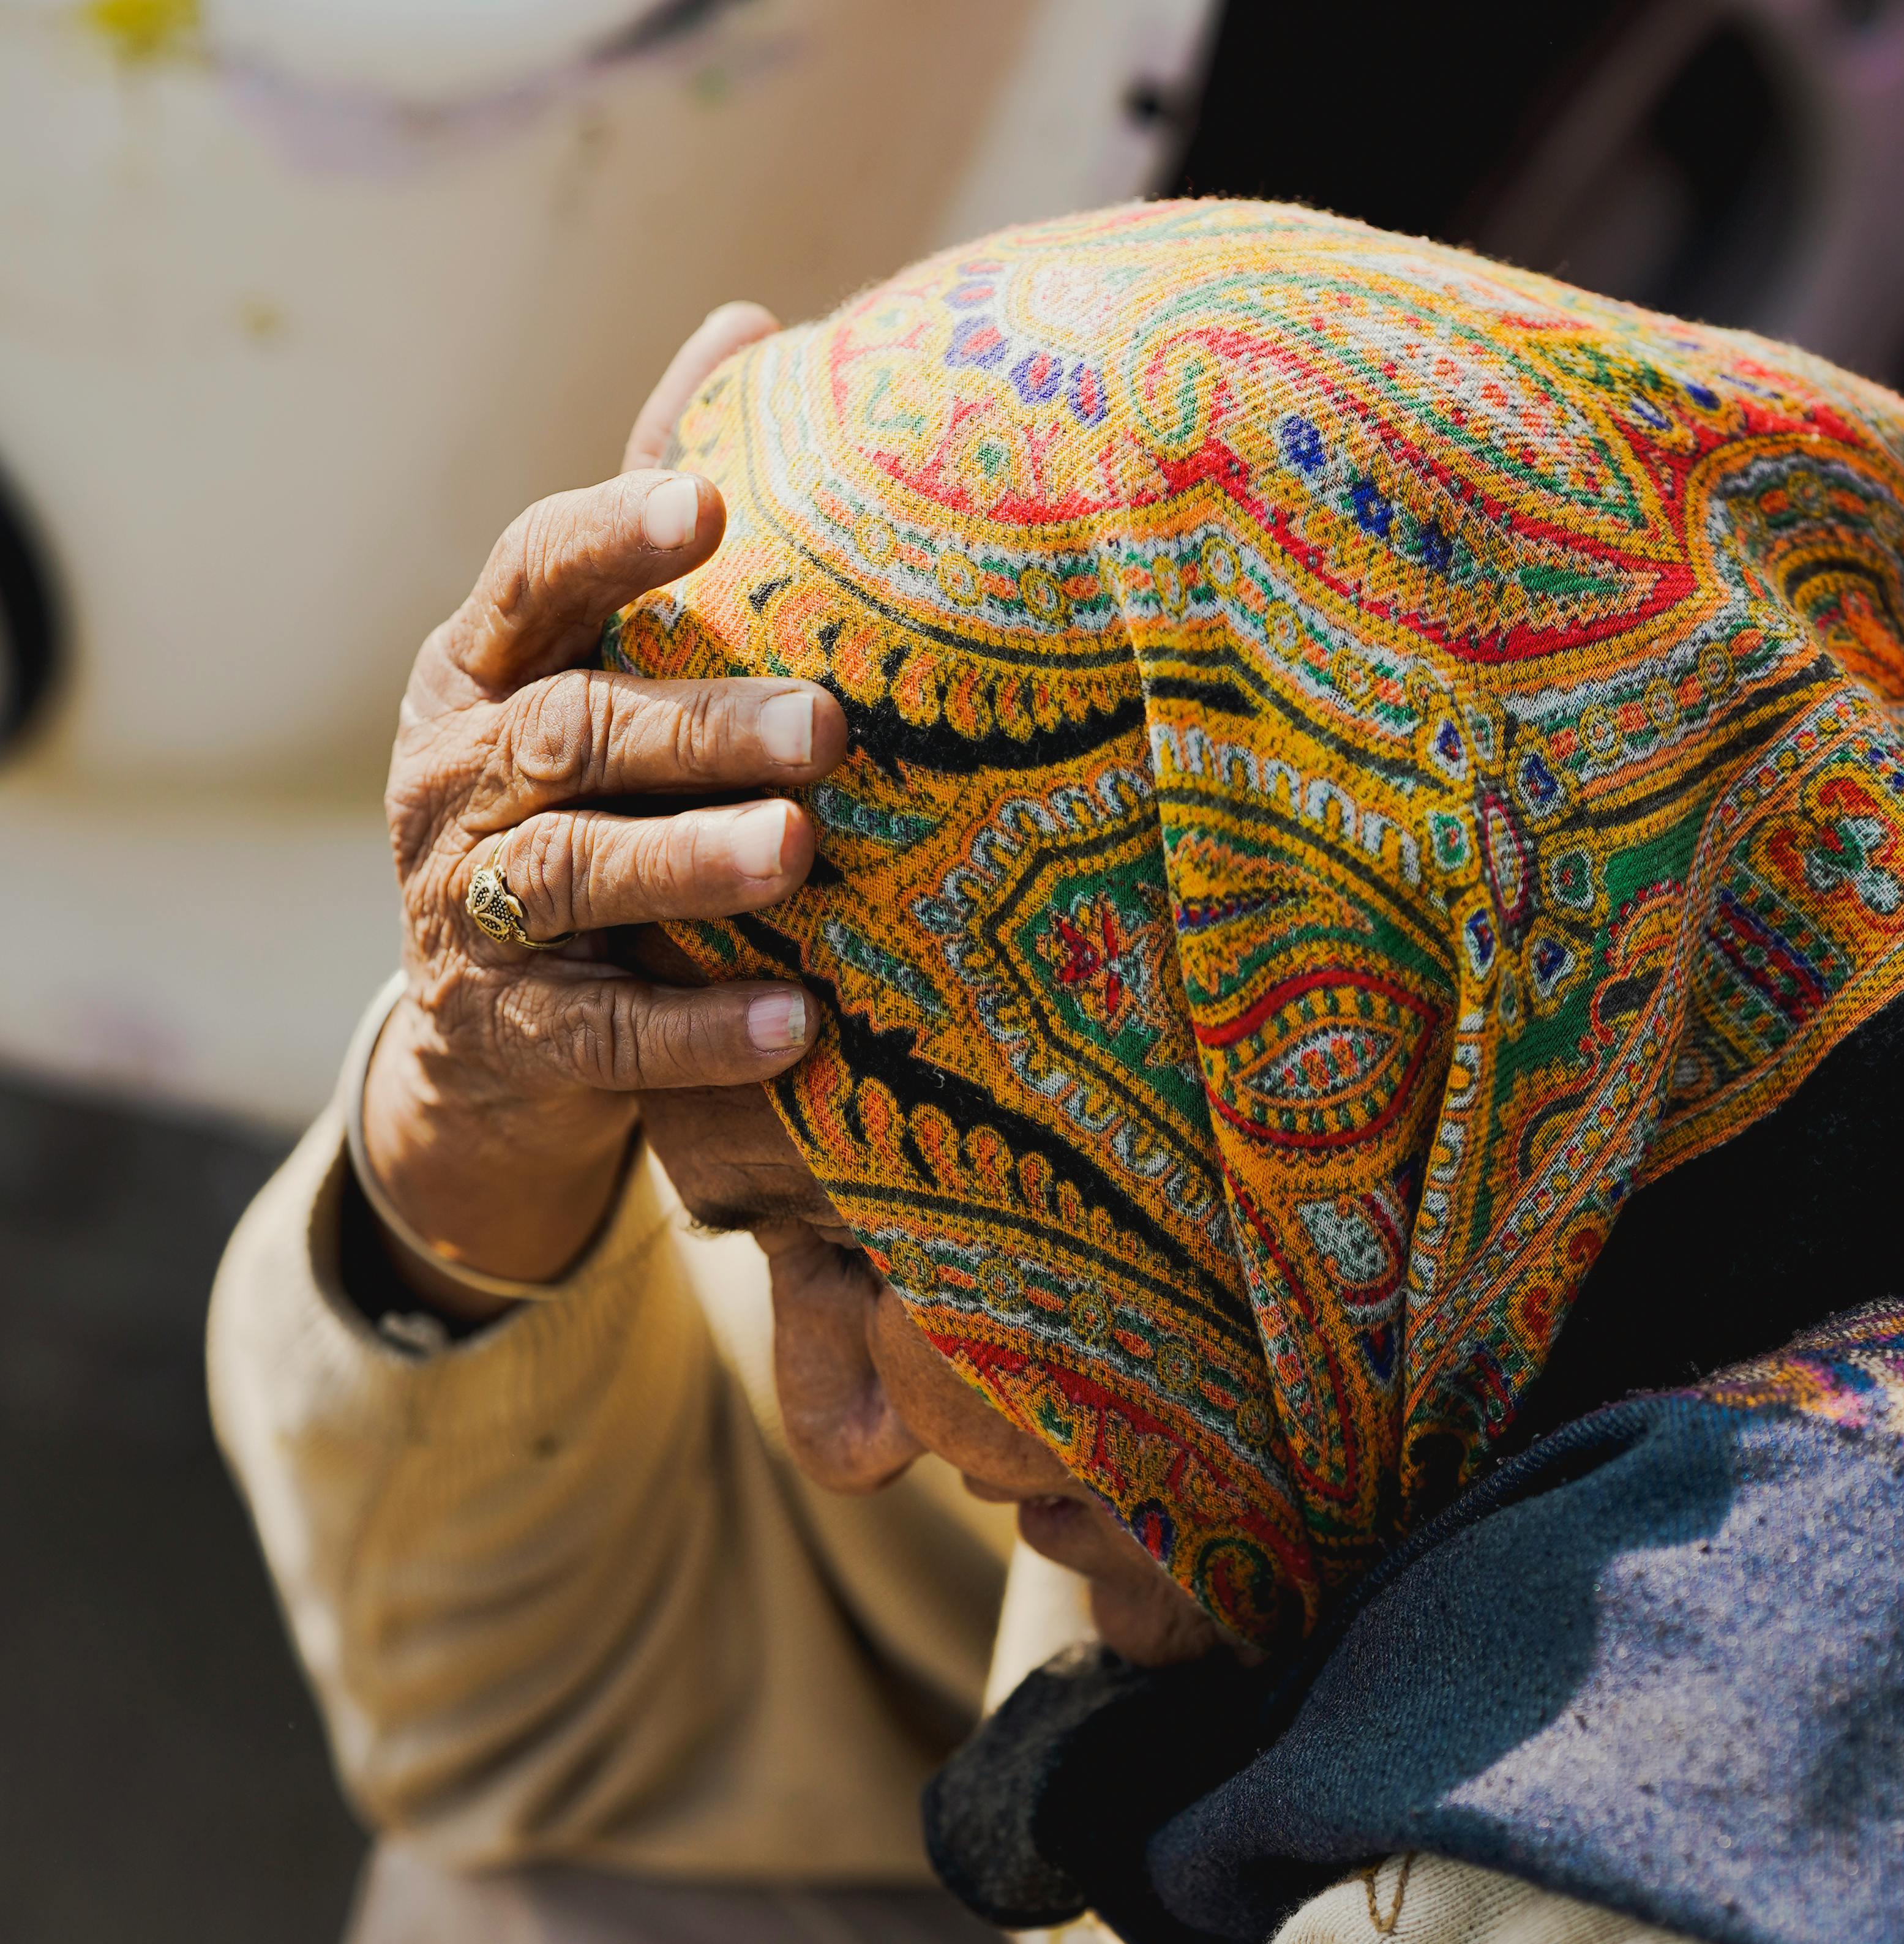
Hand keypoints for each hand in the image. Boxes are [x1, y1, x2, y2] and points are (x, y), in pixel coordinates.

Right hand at [367, 302, 839, 1320]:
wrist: (486, 1046)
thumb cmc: (577, 804)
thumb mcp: (591, 666)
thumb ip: (652, 519)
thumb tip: (752, 319)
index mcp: (480, 671)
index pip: (533, 578)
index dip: (614, 538)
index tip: (711, 504)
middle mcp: (456, 779)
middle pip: (575, 734)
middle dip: (700, 727)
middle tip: (828, 727)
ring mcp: (469, 913)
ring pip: (576, 875)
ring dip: (691, 863)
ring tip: (798, 853)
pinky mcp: (506, 1035)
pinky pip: (606, 1035)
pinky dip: (699, 1031)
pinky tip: (794, 1024)